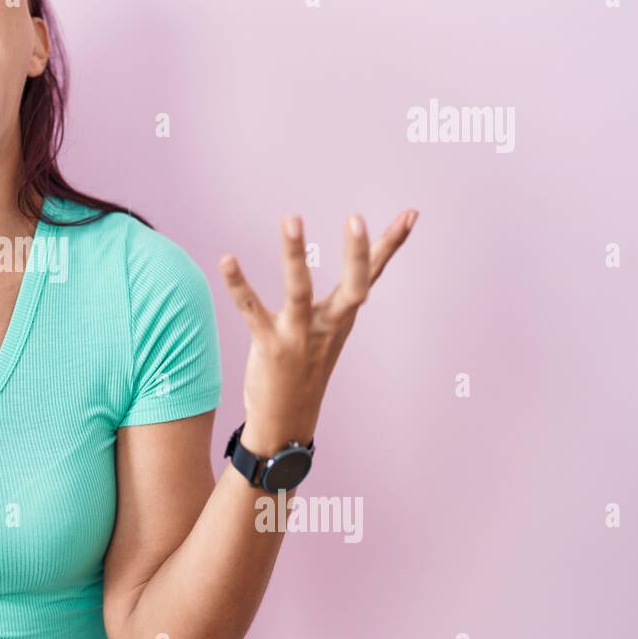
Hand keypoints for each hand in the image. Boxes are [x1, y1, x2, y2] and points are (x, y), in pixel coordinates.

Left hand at [218, 210, 416, 456]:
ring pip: (300, 291)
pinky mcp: (270, 347)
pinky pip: (252, 311)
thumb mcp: (328, 333)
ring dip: (294, 254)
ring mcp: (299, 337)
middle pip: (353, 285)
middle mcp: (327, 325)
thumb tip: (359, 281)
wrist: (286, 425)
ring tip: (292, 218)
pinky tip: (226, 259)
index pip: (372, 274)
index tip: (411, 213)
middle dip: (359, 252)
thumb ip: (340, 305)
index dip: (391, 244)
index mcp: (342, 317)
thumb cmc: (305, 371)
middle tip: (356, 217)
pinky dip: (239, 285)